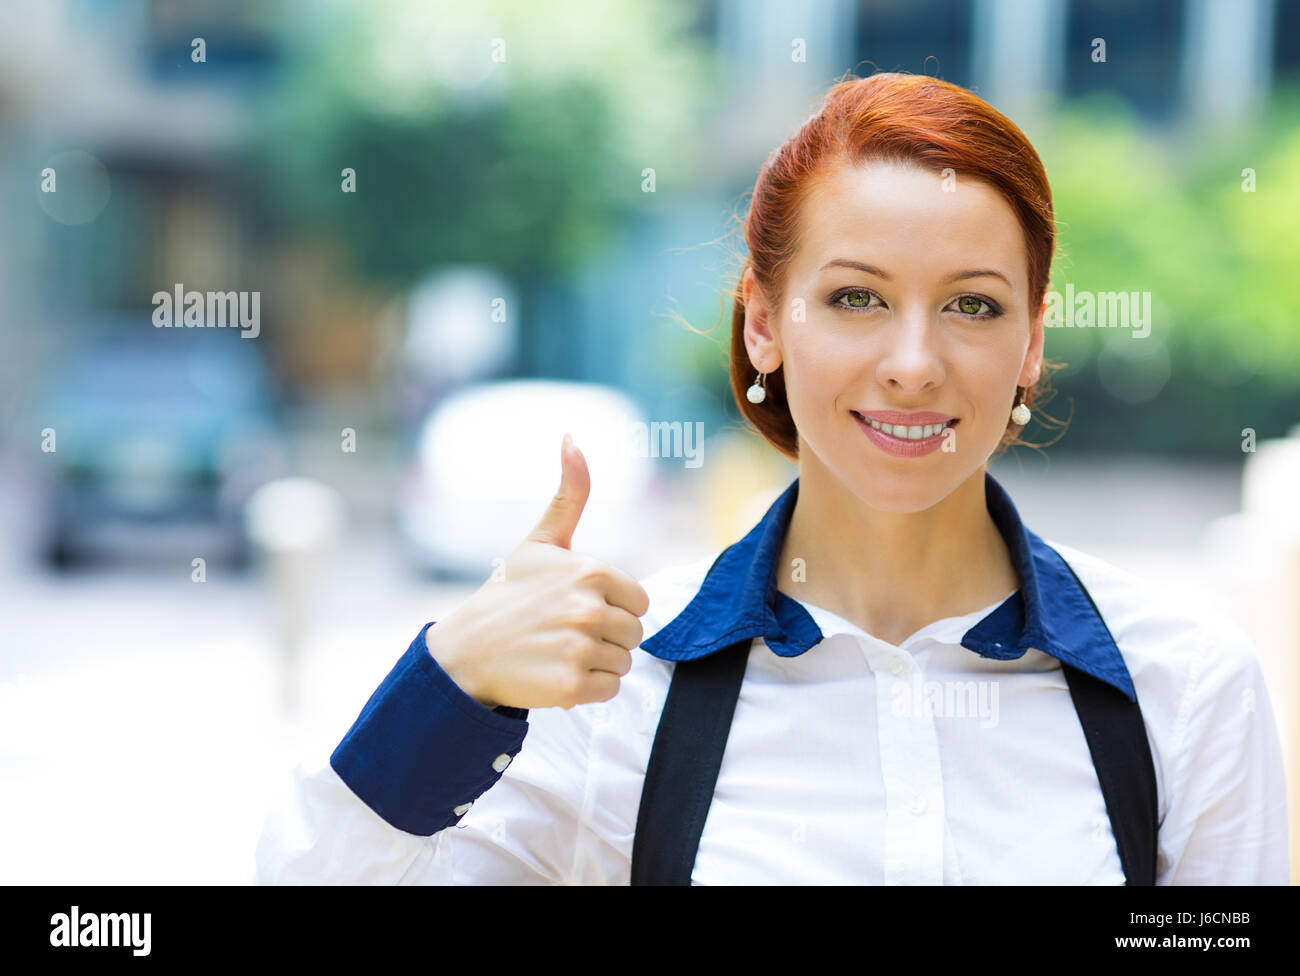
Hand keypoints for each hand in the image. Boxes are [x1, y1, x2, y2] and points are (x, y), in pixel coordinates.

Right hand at [425, 433, 650, 710]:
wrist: (465, 651)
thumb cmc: (508, 594)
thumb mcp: (542, 542)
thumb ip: (570, 495)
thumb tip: (572, 438)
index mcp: (591, 572)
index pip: (639, 601)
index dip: (613, 607)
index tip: (577, 607)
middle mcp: (588, 609)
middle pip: (634, 634)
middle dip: (605, 636)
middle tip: (564, 632)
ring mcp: (579, 649)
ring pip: (622, 662)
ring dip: (596, 662)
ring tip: (558, 652)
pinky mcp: (571, 686)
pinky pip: (608, 690)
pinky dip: (587, 688)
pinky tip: (557, 674)